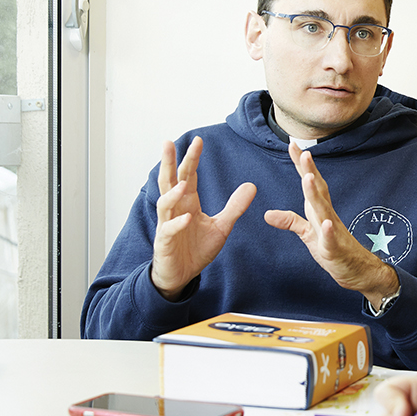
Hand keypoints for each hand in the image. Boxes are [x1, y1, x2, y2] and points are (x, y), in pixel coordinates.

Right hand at [151, 137, 256, 299]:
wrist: (182, 274)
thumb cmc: (196, 249)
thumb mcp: (221, 226)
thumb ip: (234, 207)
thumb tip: (251, 186)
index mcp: (188, 202)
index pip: (188, 175)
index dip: (192, 159)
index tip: (198, 140)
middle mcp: (175, 210)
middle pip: (169, 181)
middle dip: (169, 163)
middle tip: (168, 143)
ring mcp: (168, 225)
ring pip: (165, 203)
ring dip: (173, 193)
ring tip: (183, 183)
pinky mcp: (165, 242)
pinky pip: (169, 230)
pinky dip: (178, 224)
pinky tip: (187, 217)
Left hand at [264, 142, 398, 307]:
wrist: (359, 271)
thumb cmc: (334, 250)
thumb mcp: (307, 234)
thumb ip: (290, 221)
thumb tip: (267, 213)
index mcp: (320, 210)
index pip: (310, 183)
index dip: (302, 165)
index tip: (293, 144)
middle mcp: (327, 216)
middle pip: (318, 190)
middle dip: (310, 171)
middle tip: (303, 152)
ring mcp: (333, 232)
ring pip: (323, 211)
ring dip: (316, 195)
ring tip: (309, 179)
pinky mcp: (335, 250)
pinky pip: (331, 240)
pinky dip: (328, 231)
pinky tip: (326, 223)